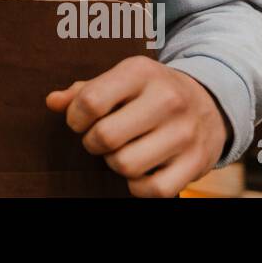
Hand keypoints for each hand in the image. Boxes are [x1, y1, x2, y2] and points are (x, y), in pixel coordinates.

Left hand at [45, 56, 229, 197]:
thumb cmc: (148, 92)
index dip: (74, 118)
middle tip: (99, 138)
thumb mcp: (120, 80)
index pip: (91, 101)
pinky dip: (138, 186)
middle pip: (106, 137)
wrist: (208, 104)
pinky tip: (140, 170)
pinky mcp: (197, 163)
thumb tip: (52, 102)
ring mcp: (184, 133)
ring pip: (125, 165)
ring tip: (121, 150)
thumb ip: (83, 91)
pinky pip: (153, 190)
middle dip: (92, 142)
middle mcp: (167, 99)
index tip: (79, 121)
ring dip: (114, 163)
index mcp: (141, 72)